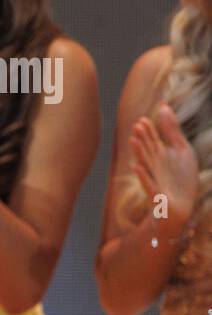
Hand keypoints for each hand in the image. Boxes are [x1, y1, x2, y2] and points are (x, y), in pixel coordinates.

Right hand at [130, 103, 198, 234]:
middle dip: (143, 138)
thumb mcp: (181, 150)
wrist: (180, 208)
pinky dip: (143, 176)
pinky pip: (148, 184)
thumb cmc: (180, 179)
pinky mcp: (157, 194)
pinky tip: (137, 167)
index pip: (152, 139)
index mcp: (160, 154)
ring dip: (139, 153)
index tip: (142, 119)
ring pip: (146, 163)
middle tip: (137, 125)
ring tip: (133, 141)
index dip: (149, 130)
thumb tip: (164, 106)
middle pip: (148, 149)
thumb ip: (172, 130)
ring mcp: (155, 179)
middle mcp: (155, 165)